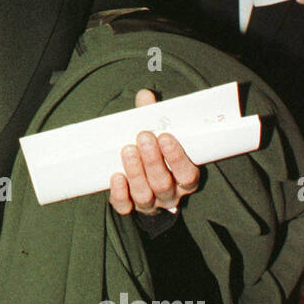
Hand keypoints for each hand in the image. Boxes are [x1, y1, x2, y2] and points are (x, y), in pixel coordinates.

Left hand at [108, 88, 200, 216]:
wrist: (142, 175)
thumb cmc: (156, 150)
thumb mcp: (158, 134)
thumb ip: (153, 116)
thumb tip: (144, 95)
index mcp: (185, 178)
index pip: (187, 174)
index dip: (177, 157)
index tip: (165, 136)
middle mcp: (170, 194)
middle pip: (163, 183)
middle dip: (153, 160)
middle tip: (143, 137)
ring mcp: (151, 203)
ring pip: (145, 195)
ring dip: (136, 172)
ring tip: (127, 150)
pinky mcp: (131, 207)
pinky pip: (125, 206)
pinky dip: (120, 193)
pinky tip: (116, 176)